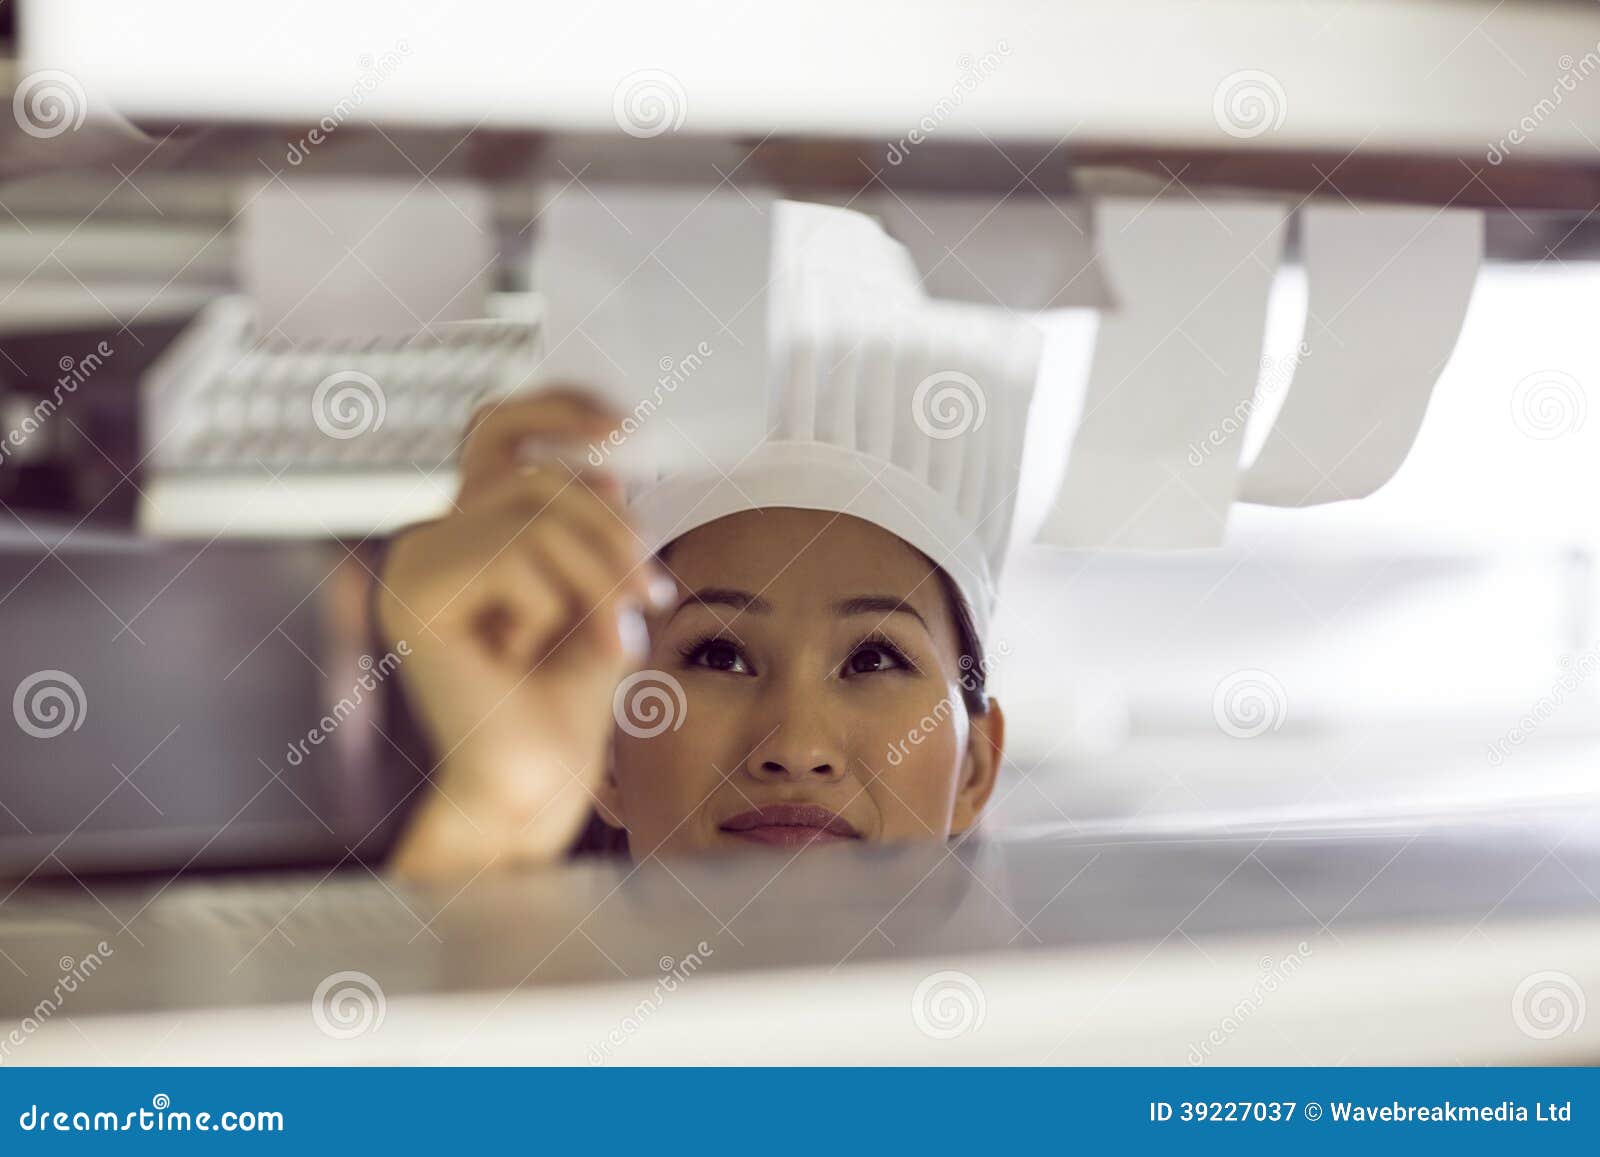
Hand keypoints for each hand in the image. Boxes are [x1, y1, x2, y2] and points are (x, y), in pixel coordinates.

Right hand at [379, 390, 664, 878]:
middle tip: (651, 597)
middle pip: (539, 473)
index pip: (499, 431)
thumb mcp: (597, 593)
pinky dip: (553, 607)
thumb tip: (607, 471)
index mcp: (471, 531)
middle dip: (613, 534)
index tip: (623, 424)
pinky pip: (517, 556)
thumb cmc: (566, 699)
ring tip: (610, 639)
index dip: (555, 407)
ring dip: (599, 578)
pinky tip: (524, 655)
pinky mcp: (414, 592)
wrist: (535, 780)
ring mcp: (416, 562)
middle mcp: (434, 538)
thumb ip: (589, 529)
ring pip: (538, 511)